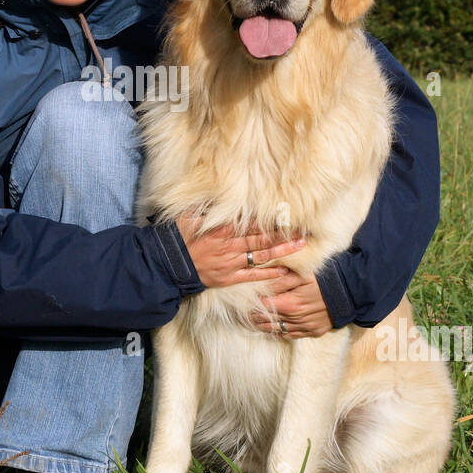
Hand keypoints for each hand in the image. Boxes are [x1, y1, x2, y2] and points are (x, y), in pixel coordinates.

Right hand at [174, 212, 305, 289]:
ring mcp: (231, 263)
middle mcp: (230, 246)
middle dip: (283, 235)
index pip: (252, 223)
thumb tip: (219, 194)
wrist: (169, 265)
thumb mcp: (189, 216)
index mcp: (222, 229)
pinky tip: (284, 271)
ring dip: (282, 251)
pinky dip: (268, 274)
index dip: (271, 220)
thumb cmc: (178, 238)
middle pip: (262, 238)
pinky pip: (252, 276)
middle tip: (303, 231)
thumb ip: (207, 207)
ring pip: (261, 255)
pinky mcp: (229, 277)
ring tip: (299, 246)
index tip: (288, 215)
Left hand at [250, 269, 332, 337]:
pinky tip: (274, 329)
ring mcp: (304, 327)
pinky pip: (291, 335)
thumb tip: (263, 283)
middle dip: (254, 317)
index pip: (263, 308)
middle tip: (245, 313)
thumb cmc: (324, 279)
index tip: (245, 302)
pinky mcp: (313, 331)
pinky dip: (280, 332)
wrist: (349, 292)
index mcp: (290, 304)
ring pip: (277, 330)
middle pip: (267, 321)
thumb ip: (281, 280)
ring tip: (255, 322)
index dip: (252, 305)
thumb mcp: (301, 275)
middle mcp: (295, 319)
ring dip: (264, 326)